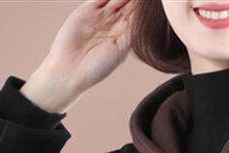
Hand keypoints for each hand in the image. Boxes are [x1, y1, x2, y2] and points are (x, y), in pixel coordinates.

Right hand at [21, 0, 135, 113]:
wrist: (70, 70)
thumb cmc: (97, 68)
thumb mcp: (120, 50)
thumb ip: (132, 32)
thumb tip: (146, 19)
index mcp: (125, 35)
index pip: (139, 16)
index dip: (146, 8)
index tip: (158, 4)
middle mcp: (114, 23)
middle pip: (129, 4)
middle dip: (137, 1)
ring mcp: (100, 15)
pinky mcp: (87, 9)